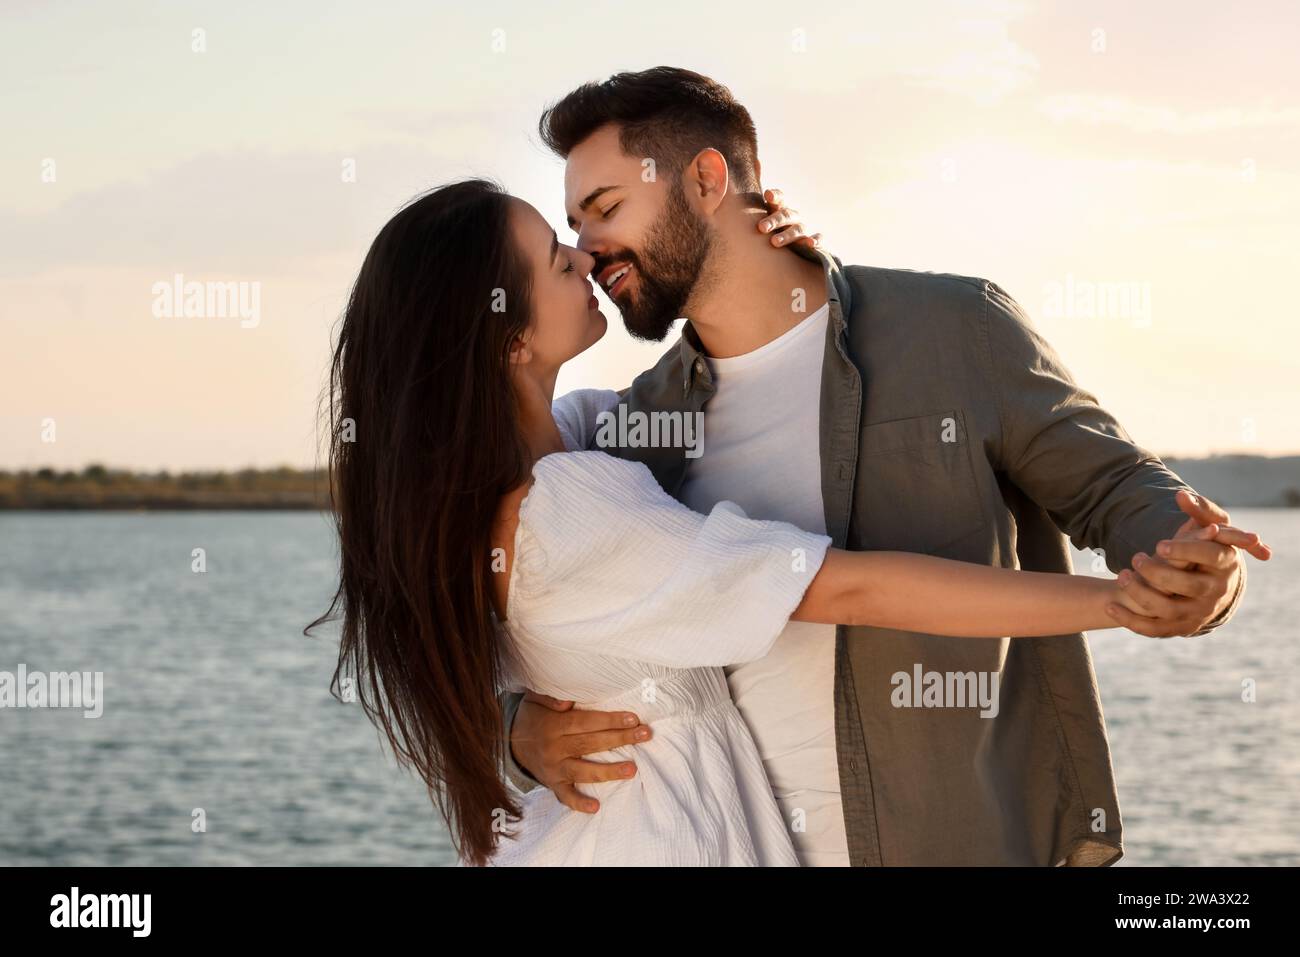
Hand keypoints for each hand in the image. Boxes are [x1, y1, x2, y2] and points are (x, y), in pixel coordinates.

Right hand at [510, 690, 652, 812]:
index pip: (585, 722)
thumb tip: (567, 702)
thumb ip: (550, 695)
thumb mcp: (535, 698)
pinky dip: (579, 804)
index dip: (609, 720)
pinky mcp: (553, 783)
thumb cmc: (533, 715)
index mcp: (553, 725)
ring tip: (632, 770)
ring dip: (609, 771)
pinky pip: (566, 796)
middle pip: (591, 744)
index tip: (633, 718)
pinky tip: (595, 807)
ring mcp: (553, 769)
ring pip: (584, 771)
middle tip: (645, 735)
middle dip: (620, 739)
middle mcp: (554, 748)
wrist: (509, 742)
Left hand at [756, 187, 821, 248]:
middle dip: (774, 220)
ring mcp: (802, 229)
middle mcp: (791, 217)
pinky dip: (816, 240)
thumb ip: (754, 194)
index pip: (779, 198)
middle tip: (761, 228)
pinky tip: (811, 244)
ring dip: (787, 235)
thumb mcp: (759, 213)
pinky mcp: (813, 242)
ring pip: (798, 229)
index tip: (768, 195)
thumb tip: (756, 161)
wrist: (785, 247)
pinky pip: (818, 239)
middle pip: (785, 215)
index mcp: (778, 208)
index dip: (775, 196)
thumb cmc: (769, 229)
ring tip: (774, 242)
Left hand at [1105, 491, 1271, 636]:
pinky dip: (1130, 620)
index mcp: (1226, 564)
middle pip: (1190, 586)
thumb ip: (1199, 509)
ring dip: (1141, 594)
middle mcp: (1216, 592)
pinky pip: (1153, 629)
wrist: (1208, 584)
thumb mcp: (1208, 527)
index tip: (1160, 544)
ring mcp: (1197, 614)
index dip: (1185, 551)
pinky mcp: (1178, 628)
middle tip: (1136, 557)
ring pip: (1168, 609)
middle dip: (1160, 573)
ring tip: (1121, 574)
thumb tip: (1181, 495)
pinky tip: (1108, 606)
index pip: (1210, 557)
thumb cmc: (1204, 548)